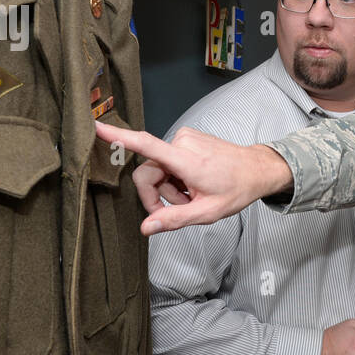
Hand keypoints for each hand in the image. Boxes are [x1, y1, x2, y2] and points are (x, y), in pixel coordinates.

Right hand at [94, 122, 292, 234]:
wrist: (257, 170)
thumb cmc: (237, 189)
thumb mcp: (207, 212)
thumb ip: (174, 219)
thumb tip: (146, 228)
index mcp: (186, 159)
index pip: (145, 145)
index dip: (118, 137)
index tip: (96, 127)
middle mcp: (182, 143)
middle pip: (147, 172)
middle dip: (158, 195)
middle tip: (181, 208)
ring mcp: (184, 138)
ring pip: (158, 169)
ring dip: (170, 188)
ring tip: (193, 196)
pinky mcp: (186, 138)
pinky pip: (168, 161)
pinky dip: (176, 177)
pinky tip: (193, 184)